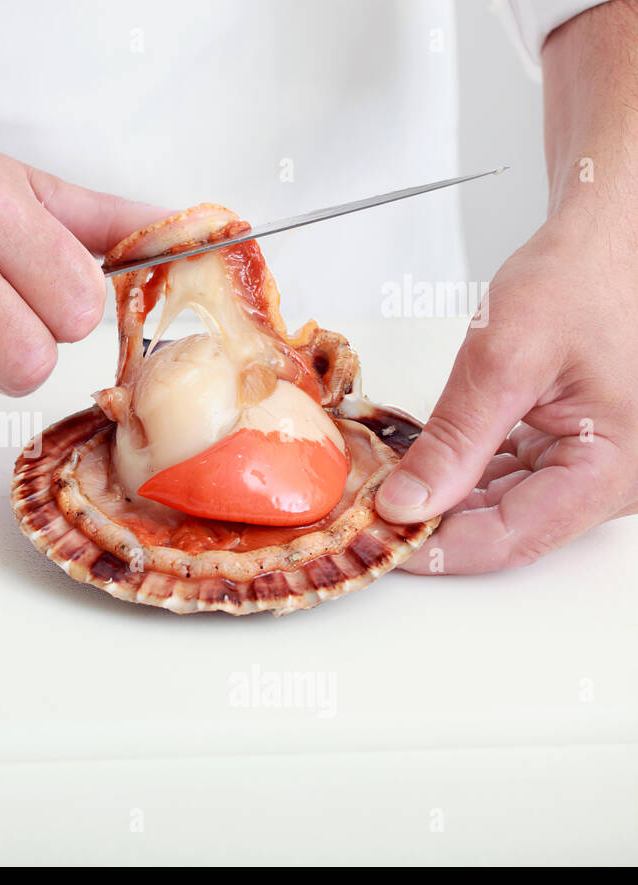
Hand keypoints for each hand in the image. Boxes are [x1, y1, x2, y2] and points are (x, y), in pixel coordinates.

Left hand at [375, 200, 637, 572]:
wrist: (608, 239)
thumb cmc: (582, 279)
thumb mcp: (505, 359)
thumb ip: (455, 440)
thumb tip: (407, 504)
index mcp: (614, 469)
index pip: (513, 540)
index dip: (440, 549)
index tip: (382, 539)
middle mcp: (613, 480)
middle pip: (508, 529)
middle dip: (435, 523)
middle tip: (367, 513)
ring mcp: (592, 467)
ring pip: (503, 508)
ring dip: (443, 501)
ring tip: (382, 486)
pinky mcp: (570, 448)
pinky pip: (509, 481)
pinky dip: (461, 475)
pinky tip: (418, 465)